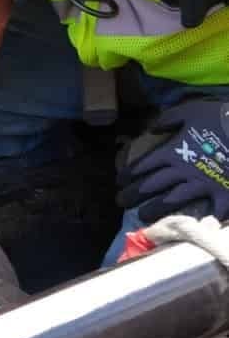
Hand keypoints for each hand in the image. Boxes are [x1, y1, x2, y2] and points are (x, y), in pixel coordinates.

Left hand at [116, 98, 228, 222]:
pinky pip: (214, 211)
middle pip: (152, 185)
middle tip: (121, 202)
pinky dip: (207, 220)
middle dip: (134, 194)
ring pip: (173, 200)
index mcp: (173, 152)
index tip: (120, 181)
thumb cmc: (219, 117)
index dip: (130, 174)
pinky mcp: (224, 193)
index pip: (144, 165)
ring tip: (142, 216)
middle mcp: (183, 170)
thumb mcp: (190, 110)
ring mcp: (203, 184)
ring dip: (156, 209)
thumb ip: (168, 119)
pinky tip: (196, 227)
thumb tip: (152, 129)